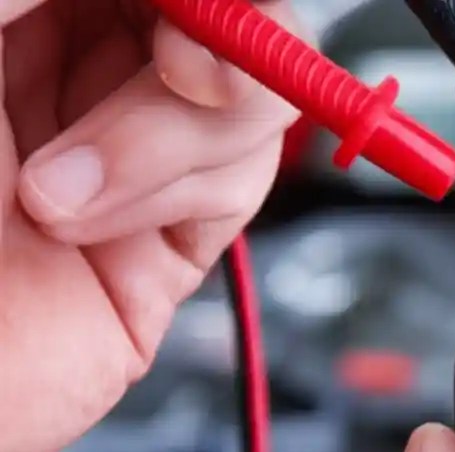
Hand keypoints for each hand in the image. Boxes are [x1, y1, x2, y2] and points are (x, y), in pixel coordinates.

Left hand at [0, 1, 300, 451]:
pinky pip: (236, 185)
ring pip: (250, 101)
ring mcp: (135, 157)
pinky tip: (79, 226)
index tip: (193, 8)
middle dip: (222, 43)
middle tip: (189, 65)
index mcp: (20, 17)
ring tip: (54, 192)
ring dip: (169, 140)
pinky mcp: (170, 243)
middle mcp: (79, 72)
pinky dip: (169, 197)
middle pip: (230, 24)